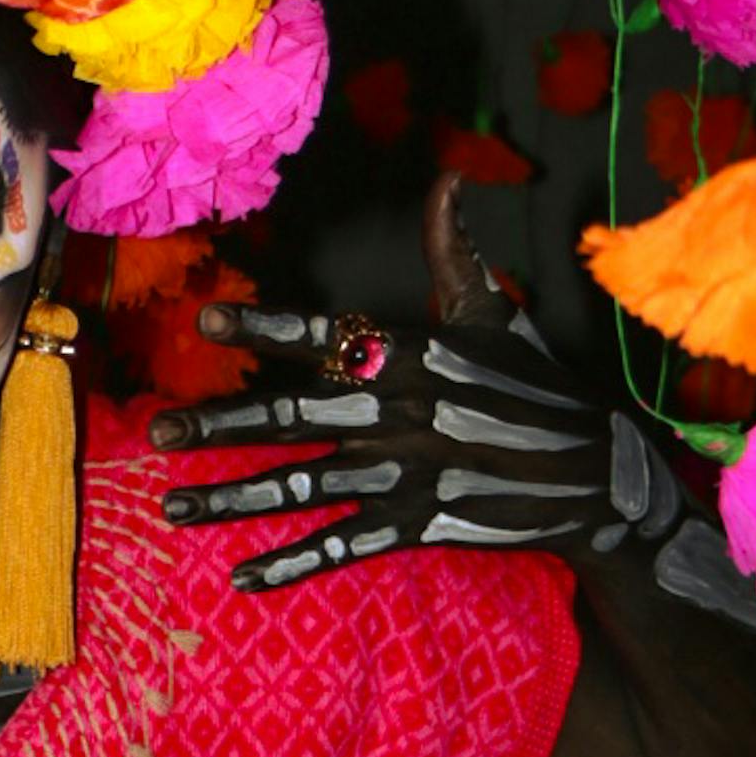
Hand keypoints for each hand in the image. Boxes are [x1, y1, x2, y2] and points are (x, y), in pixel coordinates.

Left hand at [151, 176, 681, 593]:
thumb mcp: (495, 312)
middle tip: (159, 433)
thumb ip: (454, 251)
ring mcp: (406, 473)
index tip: (208, 316)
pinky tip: (241, 576)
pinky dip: (292, 563)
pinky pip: (342, 546)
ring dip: (232, 498)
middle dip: (221, 425)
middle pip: (294, 416)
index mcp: (412, 353)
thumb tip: (446, 180)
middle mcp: (400, 413)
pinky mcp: (419, 525)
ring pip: (302, 486)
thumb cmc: (534, 382)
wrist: (596, 472)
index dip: (266, 325)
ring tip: (170, 506)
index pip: (326, 335)